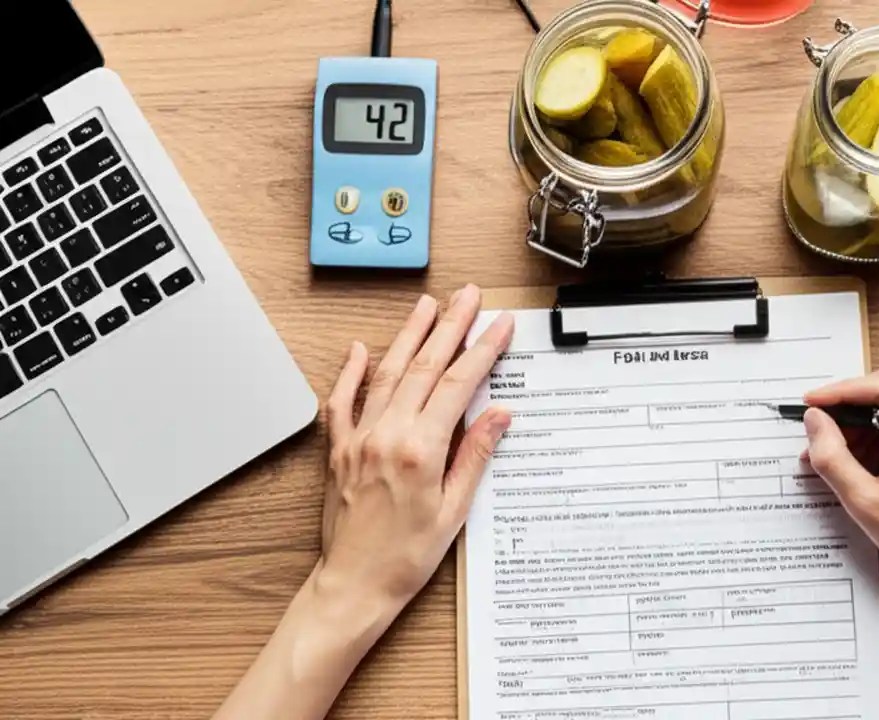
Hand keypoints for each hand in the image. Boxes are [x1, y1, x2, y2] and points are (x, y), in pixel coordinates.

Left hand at [319, 285, 514, 610]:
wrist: (355, 585)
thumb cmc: (406, 557)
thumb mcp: (454, 510)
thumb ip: (475, 456)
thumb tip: (499, 415)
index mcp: (421, 451)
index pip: (458, 386)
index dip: (482, 351)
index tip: (500, 326)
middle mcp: (387, 436)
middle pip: (424, 367)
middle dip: (450, 326)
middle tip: (468, 297)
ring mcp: (359, 438)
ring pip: (387, 373)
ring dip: (409, 336)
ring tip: (427, 306)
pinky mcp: (338, 448)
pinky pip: (342, 400)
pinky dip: (351, 371)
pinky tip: (360, 348)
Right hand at [802, 370, 878, 596]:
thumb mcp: (867, 503)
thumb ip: (833, 458)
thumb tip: (814, 421)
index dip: (840, 393)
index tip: (809, 403)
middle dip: (845, 417)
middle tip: (814, 436)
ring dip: (856, 433)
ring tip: (829, 459)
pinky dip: (873, 445)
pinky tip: (853, 466)